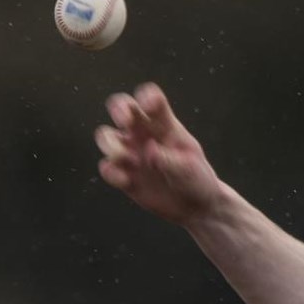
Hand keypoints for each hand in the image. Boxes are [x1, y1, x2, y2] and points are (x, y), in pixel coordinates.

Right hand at [94, 82, 226, 225]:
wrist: (194, 207)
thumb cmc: (197, 180)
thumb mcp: (191, 169)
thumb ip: (171, 159)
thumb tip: (149, 151)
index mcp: (165, 125)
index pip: (152, 98)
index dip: (146, 96)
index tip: (149, 106)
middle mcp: (144, 134)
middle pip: (121, 106)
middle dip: (118, 109)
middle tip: (124, 122)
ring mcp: (131, 153)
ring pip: (106, 136)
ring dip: (110, 144)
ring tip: (124, 157)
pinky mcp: (124, 174)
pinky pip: (107, 167)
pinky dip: (112, 172)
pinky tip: (126, 181)